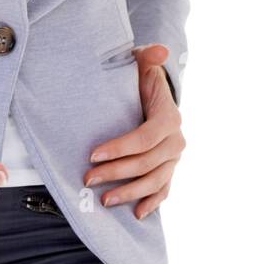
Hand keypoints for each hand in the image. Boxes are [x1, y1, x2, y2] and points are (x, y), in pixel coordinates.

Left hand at [84, 43, 185, 219]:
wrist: (153, 94)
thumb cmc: (142, 78)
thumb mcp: (143, 64)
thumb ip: (149, 56)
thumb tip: (159, 50)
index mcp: (169, 118)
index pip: (144, 139)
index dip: (120, 149)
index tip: (93, 154)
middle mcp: (176, 141)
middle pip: (146, 163)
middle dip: (116, 172)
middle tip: (88, 178)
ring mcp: (174, 158)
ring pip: (154, 181)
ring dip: (130, 193)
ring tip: (104, 199)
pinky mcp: (170, 169)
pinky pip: (164, 190)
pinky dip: (152, 203)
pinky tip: (136, 213)